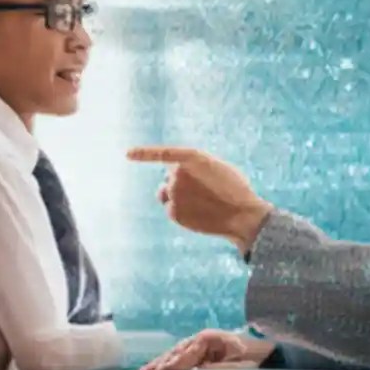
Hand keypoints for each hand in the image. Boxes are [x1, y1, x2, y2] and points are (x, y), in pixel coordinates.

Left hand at [127, 146, 272, 253]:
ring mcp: (174, 194)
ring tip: (199, 203)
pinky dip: (181, 212)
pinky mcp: (173, 212)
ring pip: (166, 193)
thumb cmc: (234, 189)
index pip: (162, 154)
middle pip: (170, 177)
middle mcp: (178, 174)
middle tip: (204, 191)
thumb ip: (193, 166)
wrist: (242, 215)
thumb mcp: (216, 167)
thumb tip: (174, 173)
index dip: (144, 153)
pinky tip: (199, 215)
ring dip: (175, 196)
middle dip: (181, 182)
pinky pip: (172, 209)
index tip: (128, 154)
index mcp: (191, 158)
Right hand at [138, 329, 275, 369]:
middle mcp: (201, 339)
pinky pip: (180, 358)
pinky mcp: (201, 352)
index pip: (186, 353)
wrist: (269, 353)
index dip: (173, 364)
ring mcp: (200, 345)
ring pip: (175, 354)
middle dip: (159, 364)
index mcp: (209, 339)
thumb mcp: (240, 366)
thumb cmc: (257, 359)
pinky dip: (168, 364)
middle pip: (176, 352)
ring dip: (160, 364)